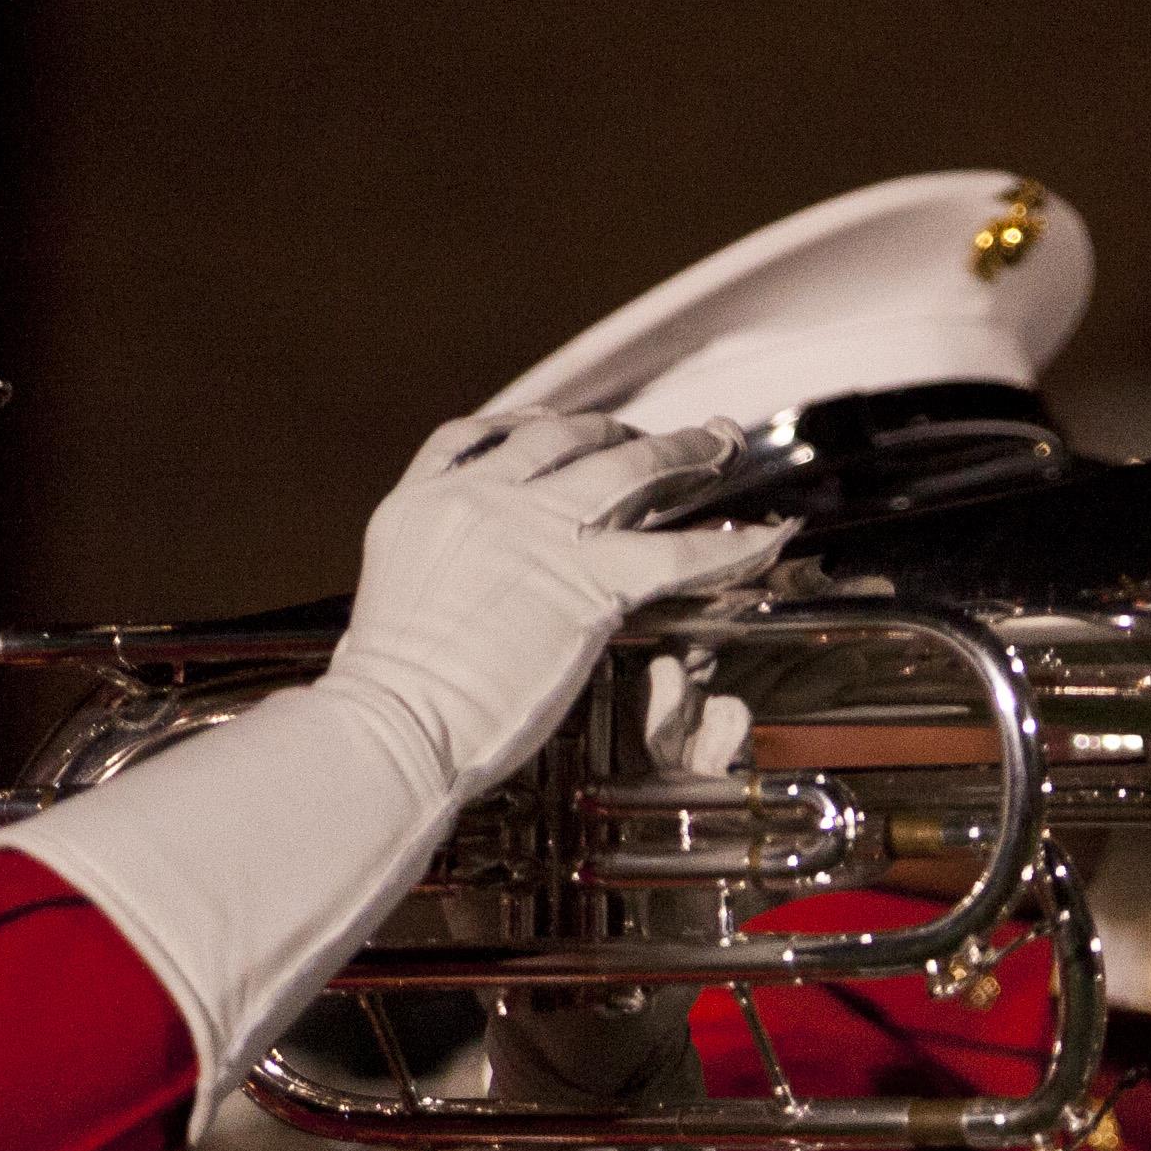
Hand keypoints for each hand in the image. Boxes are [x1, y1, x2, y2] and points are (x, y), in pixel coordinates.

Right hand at [323, 412, 784, 795]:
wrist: (391, 723)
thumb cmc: (387, 698)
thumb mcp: (393, 608)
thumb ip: (437, 577)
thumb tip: (467, 592)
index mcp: (424, 501)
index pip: (483, 435)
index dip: (539, 427)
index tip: (572, 430)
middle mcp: (480, 497)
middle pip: (565, 438)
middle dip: (623, 433)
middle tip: (665, 434)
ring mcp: (534, 530)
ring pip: (627, 469)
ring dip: (683, 452)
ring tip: (723, 447)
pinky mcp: (585, 580)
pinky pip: (674, 553)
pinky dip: (727, 546)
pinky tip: (763, 538)